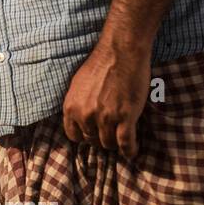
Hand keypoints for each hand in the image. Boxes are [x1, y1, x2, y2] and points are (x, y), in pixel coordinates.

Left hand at [61, 39, 151, 157]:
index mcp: (71, 107)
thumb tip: (79, 117)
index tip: (92, 135)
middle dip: (100, 139)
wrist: (121, 53)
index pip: (74, 135)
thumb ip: (77, 103)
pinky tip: (132, 152)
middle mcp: (85, 115)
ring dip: (115, 145)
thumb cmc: (100, 64)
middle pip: (92, 140)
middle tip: (110, 136)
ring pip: (109, 144)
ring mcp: (105, 118)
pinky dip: (130, 150)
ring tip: (121, 142)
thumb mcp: (78, 85)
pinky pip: (126, 143)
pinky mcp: (125, 118)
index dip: (84, 137)